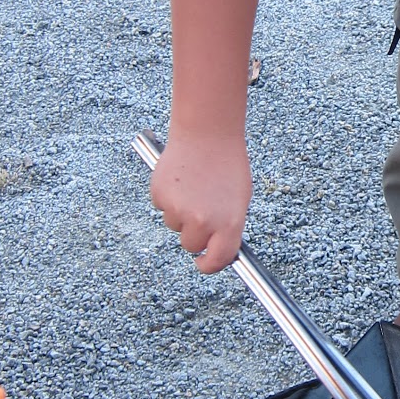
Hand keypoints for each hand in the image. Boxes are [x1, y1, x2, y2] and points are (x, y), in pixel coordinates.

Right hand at [150, 134, 251, 273]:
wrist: (207, 134)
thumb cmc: (227, 164)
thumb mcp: (239, 199)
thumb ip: (228, 226)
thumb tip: (218, 247)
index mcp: (228, 223)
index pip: (217, 260)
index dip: (209, 265)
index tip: (204, 263)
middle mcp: (203, 221)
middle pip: (190, 245)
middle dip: (194, 233)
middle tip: (201, 210)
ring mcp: (179, 210)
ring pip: (174, 225)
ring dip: (181, 213)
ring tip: (193, 186)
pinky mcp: (160, 196)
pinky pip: (162, 207)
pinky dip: (169, 197)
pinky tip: (181, 179)